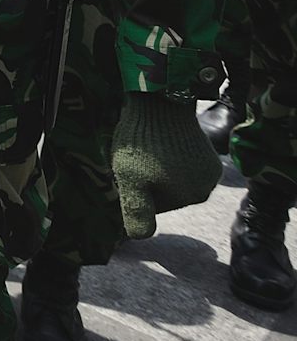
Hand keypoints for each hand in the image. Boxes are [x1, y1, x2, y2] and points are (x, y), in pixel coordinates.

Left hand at [113, 92, 222, 237]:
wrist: (160, 102)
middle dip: (147, 180)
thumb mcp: (131, 180)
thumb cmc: (142, 144)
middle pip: (165, 193)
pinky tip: (160, 142)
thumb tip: (139, 238)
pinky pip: (181, 164)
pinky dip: (168, 156)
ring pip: (172, 179)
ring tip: (146, 149)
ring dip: (157, 168)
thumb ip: (136, 212)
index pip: (153, 206)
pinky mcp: (207, 153)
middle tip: (135, 159)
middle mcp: (206, 188)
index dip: (136, 191)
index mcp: (191, 197)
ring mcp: (209, 169)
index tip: (130, 172)